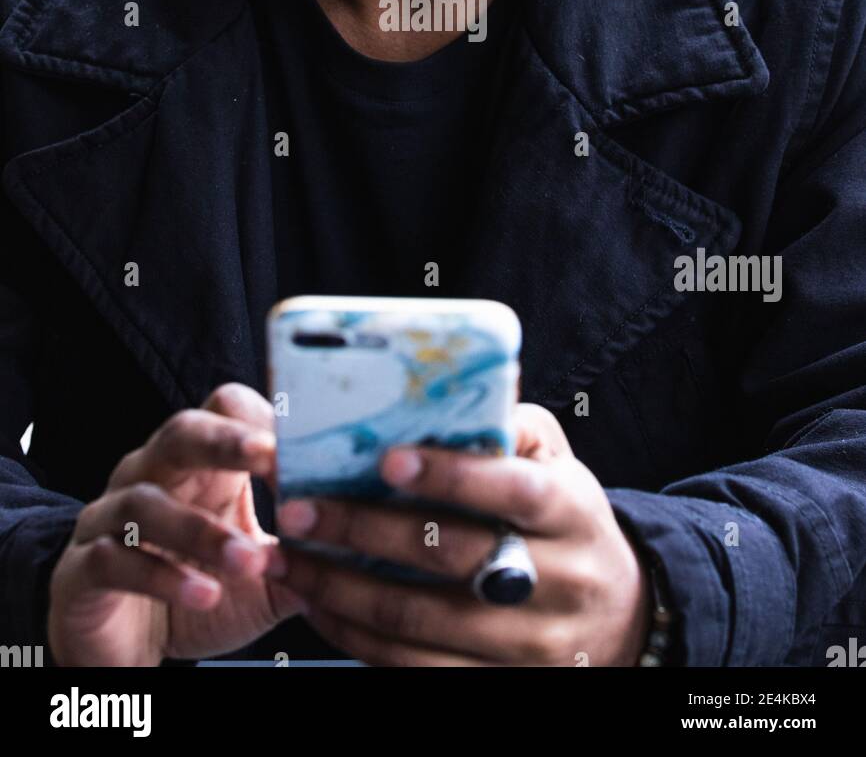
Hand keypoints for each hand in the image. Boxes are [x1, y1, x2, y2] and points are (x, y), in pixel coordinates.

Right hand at [48, 383, 304, 665]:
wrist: (123, 646)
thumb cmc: (196, 592)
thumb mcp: (260, 579)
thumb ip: (303, 558)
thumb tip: (364, 546)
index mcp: (200, 464)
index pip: (228, 410)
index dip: (266, 423)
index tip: (311, 451)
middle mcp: (151, 474)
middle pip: (182, 432)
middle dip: (227, 441)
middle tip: (270, 458)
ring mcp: (111, 516)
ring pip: (147, 501)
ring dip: (201, 531)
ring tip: (248, 561)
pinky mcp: (83, 566)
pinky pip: (116, 559)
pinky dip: (162, 577)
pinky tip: (203, 593)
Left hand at [275, 403, 650, 665]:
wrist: (620, 618)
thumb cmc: (566, 520)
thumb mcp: (558, 464)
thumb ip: (510, 427)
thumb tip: (453, 382)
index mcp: (569, 511)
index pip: (511, 488)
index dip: (449, 474)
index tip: (386, 458)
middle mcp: (555, 581)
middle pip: (451, 558)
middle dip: (365, 531)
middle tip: (299, 509)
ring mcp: (528, 644)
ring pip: (420, 623)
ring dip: (341, 590)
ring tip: (287, 558)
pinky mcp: (499, 685)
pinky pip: (415, 671)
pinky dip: (356, 638)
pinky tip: (318, 604)